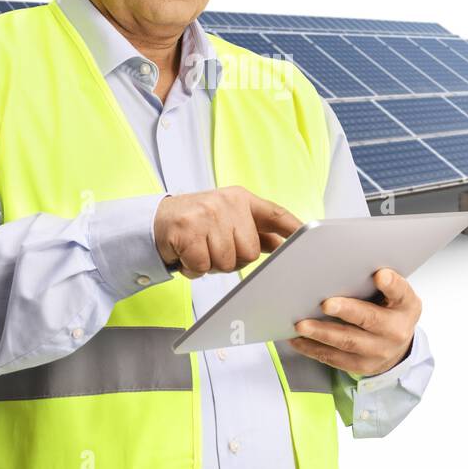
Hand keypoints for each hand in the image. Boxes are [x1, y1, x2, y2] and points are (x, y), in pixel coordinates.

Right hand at [153, 186, 302, 279]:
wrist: (157, 220)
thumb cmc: (197, 222)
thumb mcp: (228, 219)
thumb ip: (255, 231)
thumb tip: (282, 244)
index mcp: (241, 199)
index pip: (275, 214)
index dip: (294, 228)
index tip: (310, 237)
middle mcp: (226, 204)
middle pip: (250, 252)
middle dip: (233, 259)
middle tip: (214, 248)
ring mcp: (207, 216)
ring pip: (227, 262)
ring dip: (212, 264)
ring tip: (199, 249)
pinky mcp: (188, 232)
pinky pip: (203, 267)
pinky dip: (194, 268)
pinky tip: (187, 254)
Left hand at [289, 268, 419, 376]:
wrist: (397, 347)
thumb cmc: (389, 310)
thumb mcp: (395, 294)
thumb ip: (379, 281)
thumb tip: (344, 261)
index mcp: (406, 306)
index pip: (401, 292)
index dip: (392, 284)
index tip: (380, 275)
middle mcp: (395, 330)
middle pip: (369, 319)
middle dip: (347, 311)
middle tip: (326, 304)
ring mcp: (378, 351)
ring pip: (347, 342)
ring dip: (322, 333)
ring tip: (302, 325)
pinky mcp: (361, 365)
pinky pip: (334, 358)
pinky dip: (313, 348)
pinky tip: (298, 339)